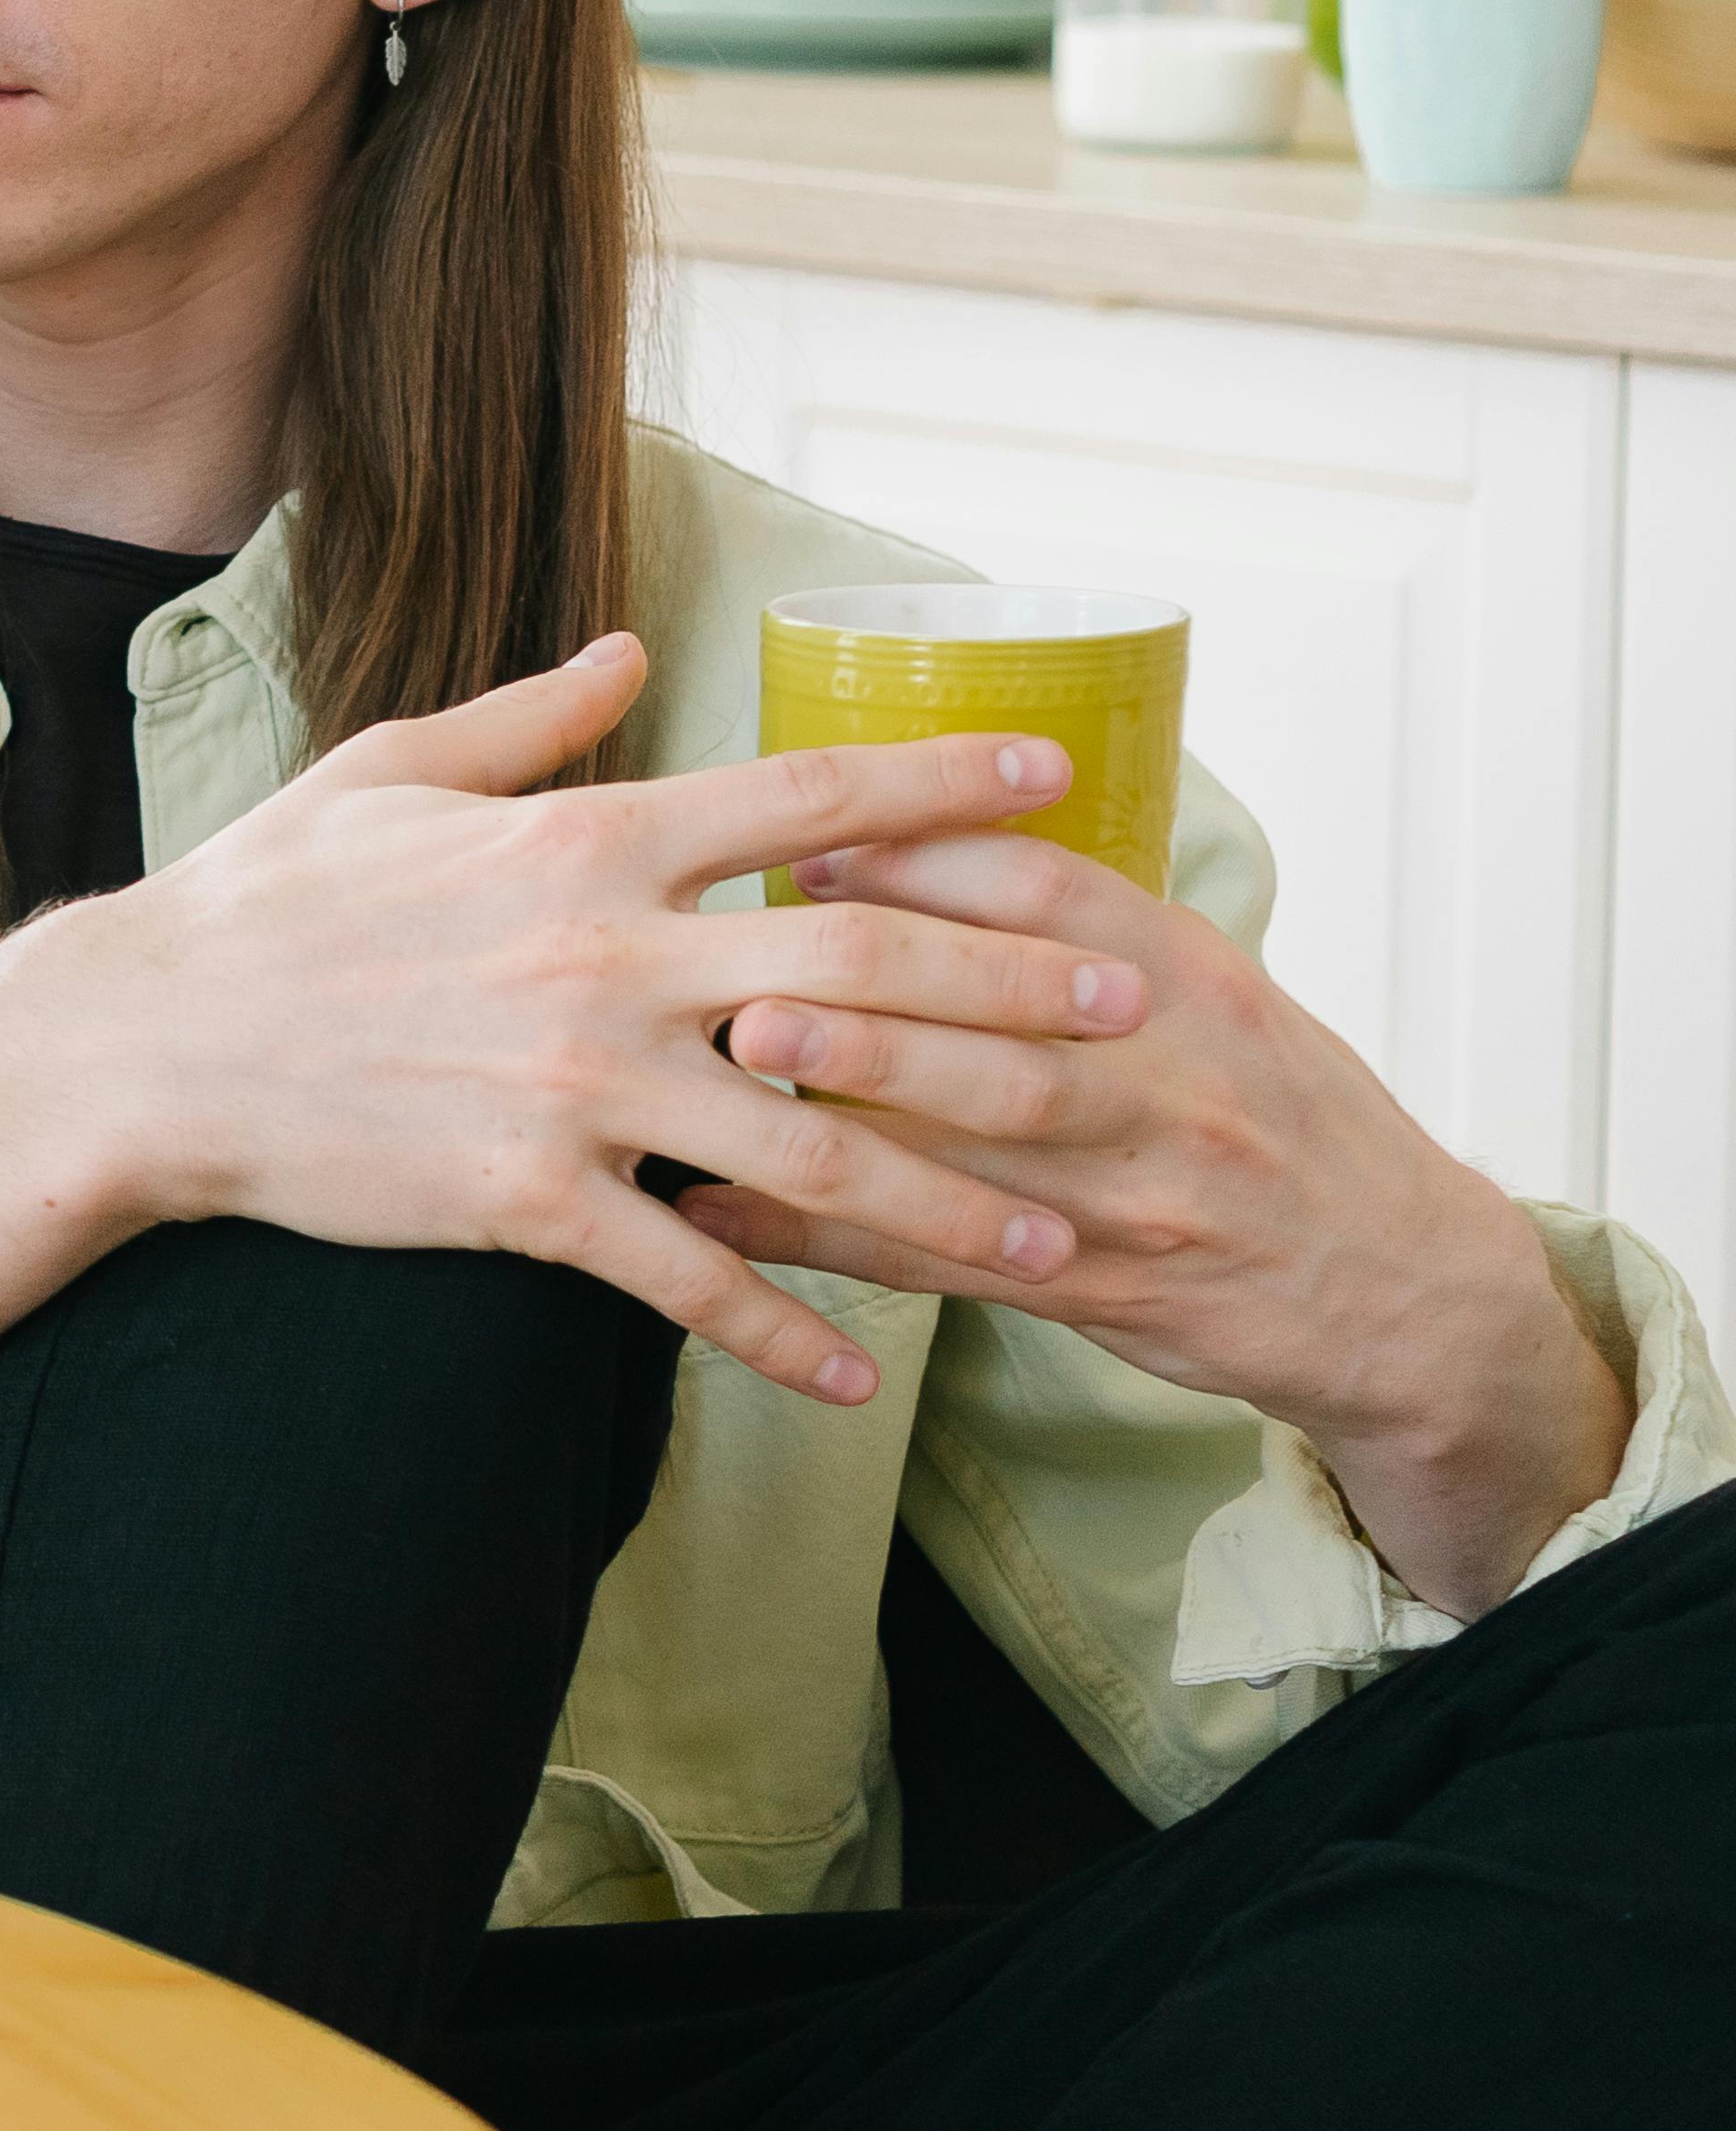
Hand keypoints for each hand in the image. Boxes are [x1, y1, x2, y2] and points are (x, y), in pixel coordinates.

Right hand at [16, 636, 1140, 1409]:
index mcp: (582, 840)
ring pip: (814, 1149)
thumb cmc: (260, 902)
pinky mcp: (524, 1198)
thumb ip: (530, 721)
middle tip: (1131, 1022)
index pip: (806, 802)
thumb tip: (630, 653)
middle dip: (1016, 998)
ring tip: (1062, 1235)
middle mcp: (605, 956)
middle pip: (864, 975)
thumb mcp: (387, 774)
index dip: (944, 793)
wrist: (139, 1043)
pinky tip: (857, 1375)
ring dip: (954, 1199)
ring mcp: (572, 1085)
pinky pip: (688, 1278)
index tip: (1059, 787)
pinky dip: (783, 1333)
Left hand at [686, 824, 1622, 1606]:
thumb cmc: (1286, 1123)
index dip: (924, 856)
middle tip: (741, 957)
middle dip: (866, 982)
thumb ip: (1090, 937)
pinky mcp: (1099, 1286)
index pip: (1050, 891)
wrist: (1409, 1293)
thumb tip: (908, 848)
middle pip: (1003, 1012)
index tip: (808, 836)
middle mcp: (1171, 1076)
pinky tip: (721, 1212)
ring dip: (843, 1090)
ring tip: (723, 1054)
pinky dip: (823, 1234)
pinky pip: (937, 1257)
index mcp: (1195, 983)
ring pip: (973, 1136)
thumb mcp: (1223, 1004)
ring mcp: (1137, 1188)